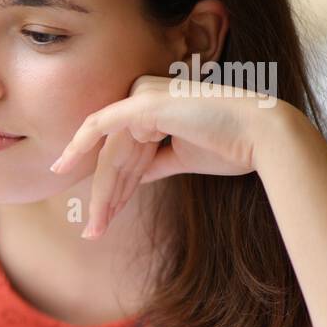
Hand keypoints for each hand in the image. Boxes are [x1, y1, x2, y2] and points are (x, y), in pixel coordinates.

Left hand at [47, 74, 283, 237]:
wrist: (264, 137)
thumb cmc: (232, 146)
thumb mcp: (181, 158)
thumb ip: (153, 163)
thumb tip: (132, 178)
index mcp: (156, 106)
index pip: (126, 152)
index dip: (114, 187)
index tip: (104, 215)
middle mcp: (145, 96)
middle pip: (115, 156)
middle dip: (104, 196)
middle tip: (94, 230)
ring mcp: (143, 97)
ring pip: (110, 154)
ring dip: (102, 194)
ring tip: (95, 227)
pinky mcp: (142, 105)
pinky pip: (99, 125)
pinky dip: (79, 146)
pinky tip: (63, 167)